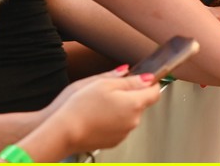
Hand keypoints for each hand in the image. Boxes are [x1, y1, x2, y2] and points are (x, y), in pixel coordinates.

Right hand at [44, 70, 160, 153]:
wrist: (64, 132)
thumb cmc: (81, 107)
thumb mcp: (104, 83)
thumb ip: (128, 80)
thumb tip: (144, 77)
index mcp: (134, 104)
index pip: (154, 92)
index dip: (150, 83)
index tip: (143, 78)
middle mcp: (133, 121)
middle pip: (140, 103)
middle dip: (130, 95)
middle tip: (110, 89)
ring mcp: (123, 133)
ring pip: (128, 115)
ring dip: (120, 108)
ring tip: (100, 103)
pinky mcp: (113, 141)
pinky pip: (119, 127)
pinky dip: (112, 120)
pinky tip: (97, 116)